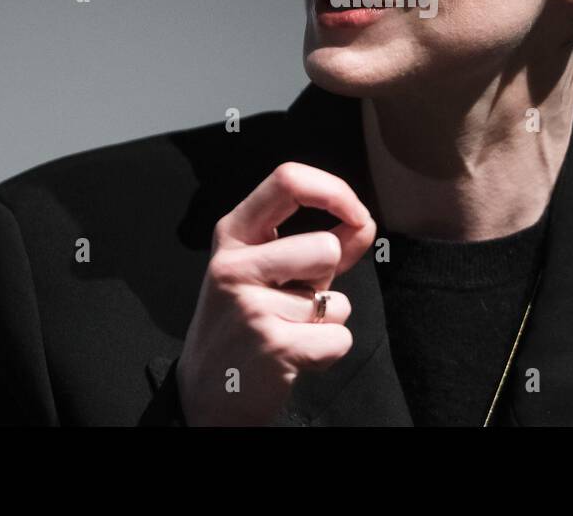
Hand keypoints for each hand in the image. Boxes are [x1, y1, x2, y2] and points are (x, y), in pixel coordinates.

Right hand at [174, 162, 375, 425]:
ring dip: (327, 317)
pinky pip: (340, 338)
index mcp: (233, 234)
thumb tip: (364, 223)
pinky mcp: (273, 347)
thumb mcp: (271, 272)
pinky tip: (293, 356)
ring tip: (290, 327)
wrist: (207, 393)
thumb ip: (318, 244)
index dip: (335, 190)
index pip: (288, 179)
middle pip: (326, 248)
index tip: (356, 213)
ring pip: (336, 298)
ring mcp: (250, 307)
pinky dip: (329, 351)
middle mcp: (233, 265)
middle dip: (328, 278)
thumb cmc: (247, 322)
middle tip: (295, 300)